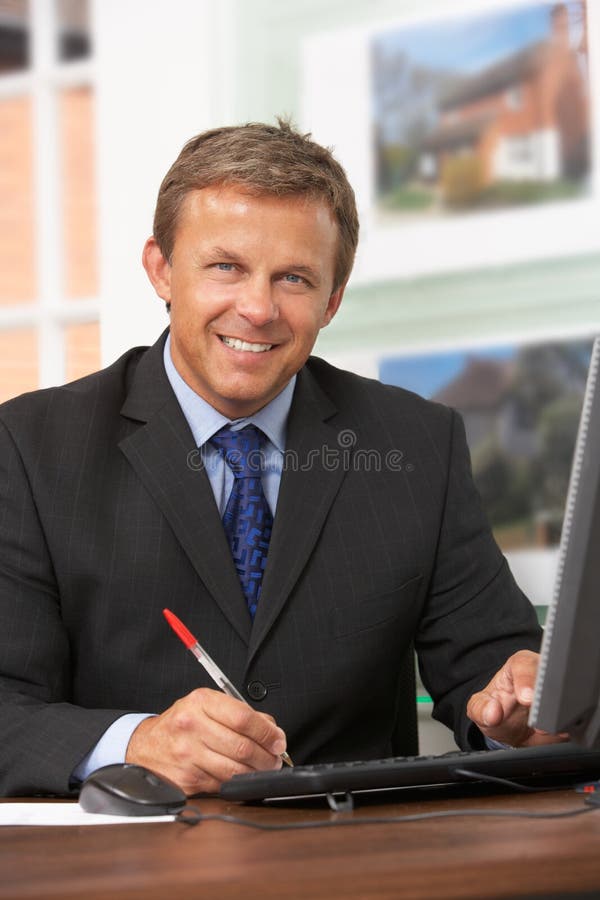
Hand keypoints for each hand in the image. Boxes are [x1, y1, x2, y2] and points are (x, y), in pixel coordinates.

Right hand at [125, 688, 287, 794]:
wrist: (144, 746)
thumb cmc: (181, 724)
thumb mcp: (206, 706)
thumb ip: (239, 713)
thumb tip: (271, 731)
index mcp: (200, 702)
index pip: (244, 717)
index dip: (267, 732)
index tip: (278, 740)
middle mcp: (192, 727)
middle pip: (242, 746)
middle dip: (266, 756)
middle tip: (275, 759)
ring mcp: (188, 755)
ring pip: (235, 769)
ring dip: (256, 772)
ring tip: (263, 768)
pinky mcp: (186, 780)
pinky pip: (222, 784)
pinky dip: (237, 782)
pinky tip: (241, 776)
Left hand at [466, 650, 568, 747]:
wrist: (513, 729)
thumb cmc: (498, 708)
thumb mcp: (479, 708)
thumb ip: (480, 708)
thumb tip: (492, 711)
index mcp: (519, 665)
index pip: (525, 664)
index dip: (526, 680)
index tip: (526, 698)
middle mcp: (542, 674)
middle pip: (551, 677)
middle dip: (545, 697)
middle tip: (538, 717)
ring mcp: (557, 692)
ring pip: (564, 697)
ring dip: (555, 715)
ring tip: (543, 728)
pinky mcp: (569, 711)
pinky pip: (573, 718)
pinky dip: (565, 727)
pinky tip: (555, 732)